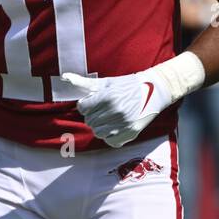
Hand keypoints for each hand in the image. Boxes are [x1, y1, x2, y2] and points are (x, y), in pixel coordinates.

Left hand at [62, 67, 177, 148]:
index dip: (86, 105)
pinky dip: (110, 136)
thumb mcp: (106, 82)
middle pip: (89, 121)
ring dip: (100, 126)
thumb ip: (84, 83)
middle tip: (104, 109)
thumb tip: (64, 77)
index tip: (95, 102)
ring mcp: (123, 124)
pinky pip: (110, 141)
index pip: (83, 108)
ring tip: (110, 117)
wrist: (154, 91)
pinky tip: (117, 125)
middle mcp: (115, 111)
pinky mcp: (130, 133)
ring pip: (98, 132)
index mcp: (108, 97)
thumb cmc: (127, 85)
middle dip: (93, 115)